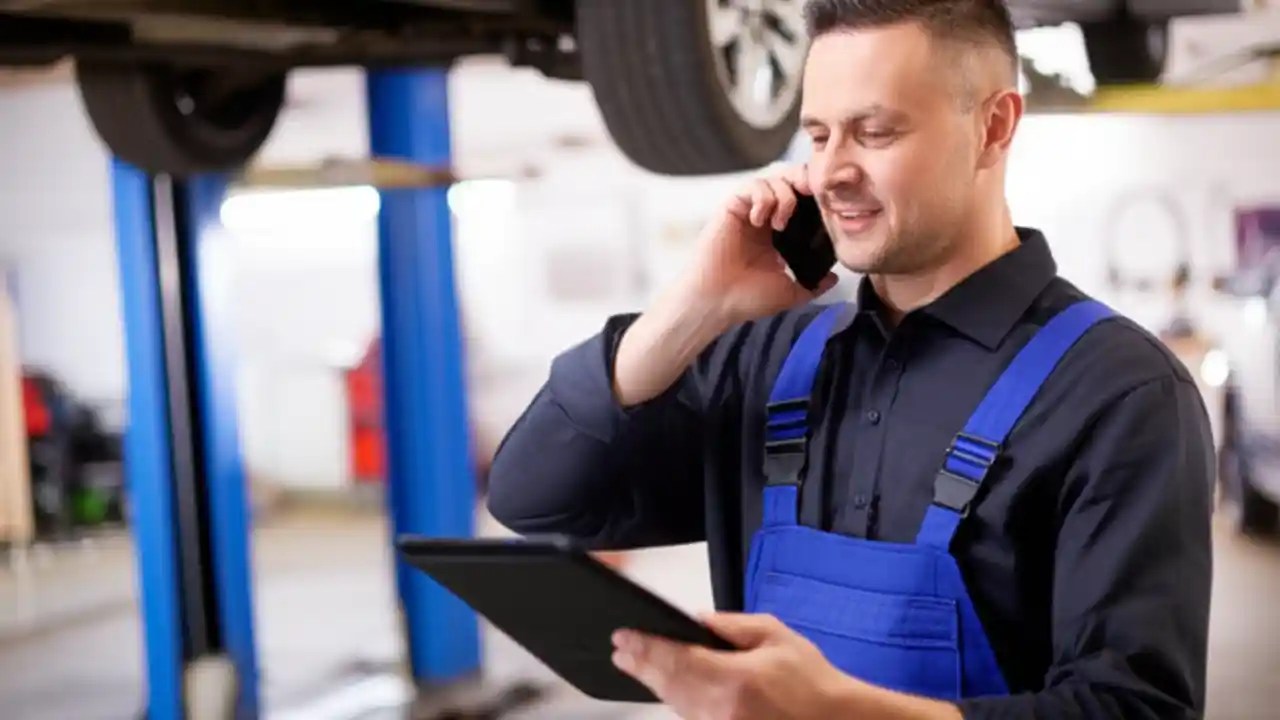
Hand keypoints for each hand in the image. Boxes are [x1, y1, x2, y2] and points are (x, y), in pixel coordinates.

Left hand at [611, 612, 854, 719]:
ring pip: (676, 706)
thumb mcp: (774, 636)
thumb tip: (694, 620)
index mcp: (733, 681)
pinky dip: (677, 702)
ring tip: (636, 664)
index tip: (624, 638)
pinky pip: (692, 719)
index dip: (645, 648)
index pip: (674, 659)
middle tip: (622, 651)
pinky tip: (668, 687)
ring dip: (655, 684)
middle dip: (642, 665)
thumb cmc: (811, 683)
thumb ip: (730, 626)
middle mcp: (721, 712)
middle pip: (667, 686)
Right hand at [682, 164, 837, 326]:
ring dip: (783, 195)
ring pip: (772, 179)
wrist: (717, 303)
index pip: (801, 200)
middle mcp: (763, 217)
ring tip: (780, 223)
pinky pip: (751, 186)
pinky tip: (761, 221)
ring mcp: (747, 210)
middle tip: (812, 194)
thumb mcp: (789, 292)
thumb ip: (813, 284)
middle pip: (788, 179)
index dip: (815, 196)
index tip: (827, 206)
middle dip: (803, 180)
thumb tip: (835, 278)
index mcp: (778, 233)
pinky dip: (763, 197)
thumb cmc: (747, 299)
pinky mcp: (731, 207)